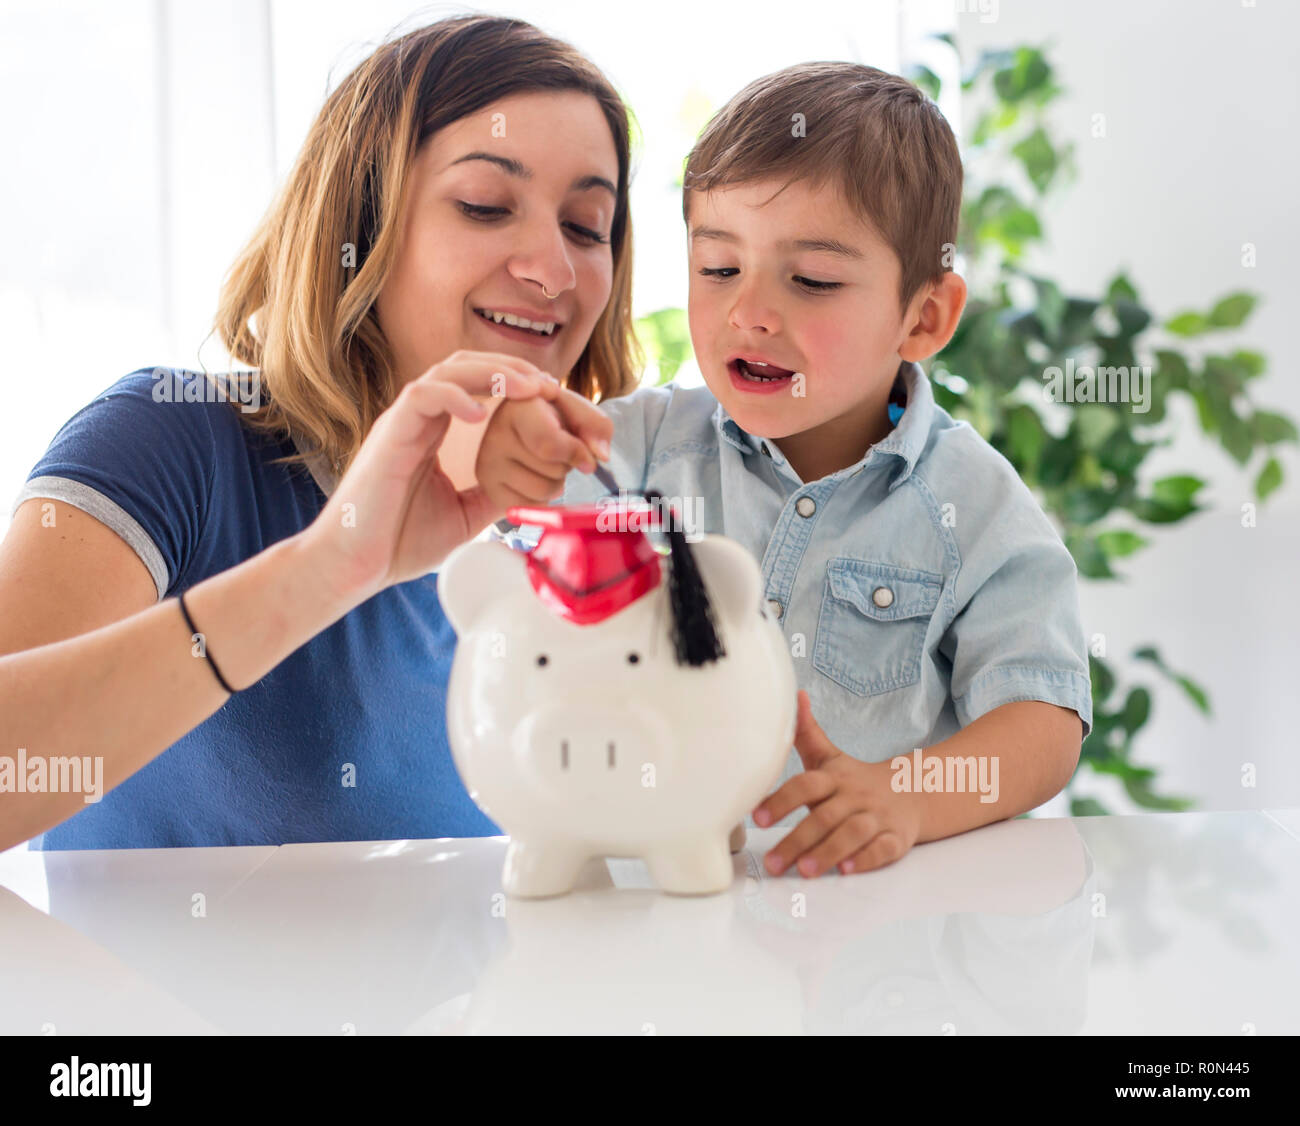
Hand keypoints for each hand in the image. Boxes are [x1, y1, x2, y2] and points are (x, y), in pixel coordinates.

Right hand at [301, 350, 563, 602]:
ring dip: (491, 372)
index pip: (474, 386)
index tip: (547, 394)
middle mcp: (418, 419)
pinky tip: (481, 413)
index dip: (511, 382)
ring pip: (446, 370)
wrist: (355, 565)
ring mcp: (402, 423)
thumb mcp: (463, 516)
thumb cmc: (398, 542)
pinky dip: (454, 396)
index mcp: (433, 433)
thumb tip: (530, 489)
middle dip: (509, 367)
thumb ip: (491, 495)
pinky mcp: (389, 434)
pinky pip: (422, 396)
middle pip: (465, 366)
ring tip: (527, 386)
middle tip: (547, 382)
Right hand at [475, 386, 613, 509]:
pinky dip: (543, 499)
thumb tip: (599, 456)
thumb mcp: (577, 411)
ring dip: (557, 483)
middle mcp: (495, 434)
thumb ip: (596, 425)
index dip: (575, 454)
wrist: (519, 433)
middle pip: (554, 471)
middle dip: (566, 465)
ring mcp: (488, 464)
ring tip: (545, 464)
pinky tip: (534, 479)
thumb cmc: (551, 418)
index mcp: (518, 405)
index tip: (587, 457)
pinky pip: (533, 507)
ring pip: (545, 492)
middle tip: (554, 451)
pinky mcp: (491, 490)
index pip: (549, 444)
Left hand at [751, 691, 921, 876]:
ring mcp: (878, 817)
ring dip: (828, 852)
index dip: (782, 800)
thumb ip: (807, 733)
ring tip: (804, 871)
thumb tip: (794, 695)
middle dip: (797, 840)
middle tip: (773, 863)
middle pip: (825, 816)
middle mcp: (855, 796)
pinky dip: (866, 859)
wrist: (912, 791)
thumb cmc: (857, 780)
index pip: (806, 784)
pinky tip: (847, 870)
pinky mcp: (896, 838)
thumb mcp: (831, 757)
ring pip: (853, 833)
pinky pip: (883, 849)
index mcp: (835, 777)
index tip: (758, 819)